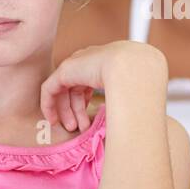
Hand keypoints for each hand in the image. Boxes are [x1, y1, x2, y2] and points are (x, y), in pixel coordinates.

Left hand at [40, 41, 165, 131]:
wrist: (132, 68)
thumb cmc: (141, 81)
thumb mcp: (134, 90)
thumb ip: (128, 98)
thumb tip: (135, 117)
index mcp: (105, 61)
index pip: (89, 81)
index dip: (86, 101)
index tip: (89, 119)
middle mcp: (89, 60)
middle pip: (76, 87)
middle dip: (76, 109)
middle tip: (78, 128)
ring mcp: (76, 63)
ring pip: (63, 90)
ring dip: (66, 111)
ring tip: (72, 128)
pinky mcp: (64, 70)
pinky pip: (49, 89)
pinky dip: (49, 105)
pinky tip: (53, 120)